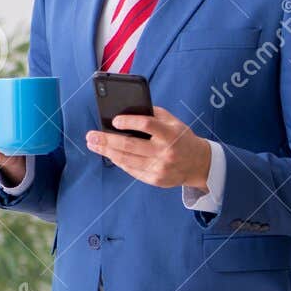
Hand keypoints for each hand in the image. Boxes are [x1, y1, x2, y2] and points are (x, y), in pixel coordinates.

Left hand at [86, 108, 210, 189]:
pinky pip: (131, 170)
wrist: (199, 164)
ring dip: (107, 151)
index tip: (114, 121)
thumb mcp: (173, 122)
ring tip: (94, 144)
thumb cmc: (182, 138)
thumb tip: (125, 111)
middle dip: (107, 140)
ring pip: (127, 160)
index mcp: (170, 134)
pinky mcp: (155, 179)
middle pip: (130, 145)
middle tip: (91, 135)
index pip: (147, 125)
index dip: (129, 122)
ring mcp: (160, 168)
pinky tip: (109, 154)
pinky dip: (118, 161)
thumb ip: (153, 115)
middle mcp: (165, 152)